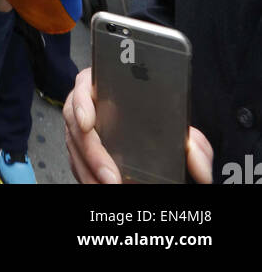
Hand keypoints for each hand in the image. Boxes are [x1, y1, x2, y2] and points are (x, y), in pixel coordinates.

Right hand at [64, 68, 212, 183]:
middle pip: (77, 124)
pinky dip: (86, 176)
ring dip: (88, 170)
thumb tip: (198, 163)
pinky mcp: (80, 151)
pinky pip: (76, 162)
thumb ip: (195, 144)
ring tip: (108, 186)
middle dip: (92, 153)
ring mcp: (81, 129)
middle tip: (111, 176)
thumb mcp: (181, 129)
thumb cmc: (164, 123)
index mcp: (107, 86)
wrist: (162, 141)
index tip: (89, 122)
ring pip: (74, 148)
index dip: (82, 101)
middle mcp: (89, 105)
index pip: (85, 85)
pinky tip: (98, 186)